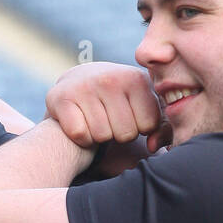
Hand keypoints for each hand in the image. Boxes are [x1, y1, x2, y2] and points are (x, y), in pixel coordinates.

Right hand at [45, 62, 170, 153]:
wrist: (76, 84)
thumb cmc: (116, 103)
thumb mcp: (143, 108)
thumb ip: (162, 128)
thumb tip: (153, 145)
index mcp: (136, 78)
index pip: (148, 125)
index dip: (139, 129)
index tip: (130, 117)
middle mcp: (111, 77)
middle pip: (125, 134)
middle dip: (118, 134)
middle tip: (109, 120)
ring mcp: (85, 86)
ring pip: (101, 136)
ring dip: (98, 136)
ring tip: (95, 120)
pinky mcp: (61, 97)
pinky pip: (80, 134)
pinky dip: (80, 137)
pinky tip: (80, 123)